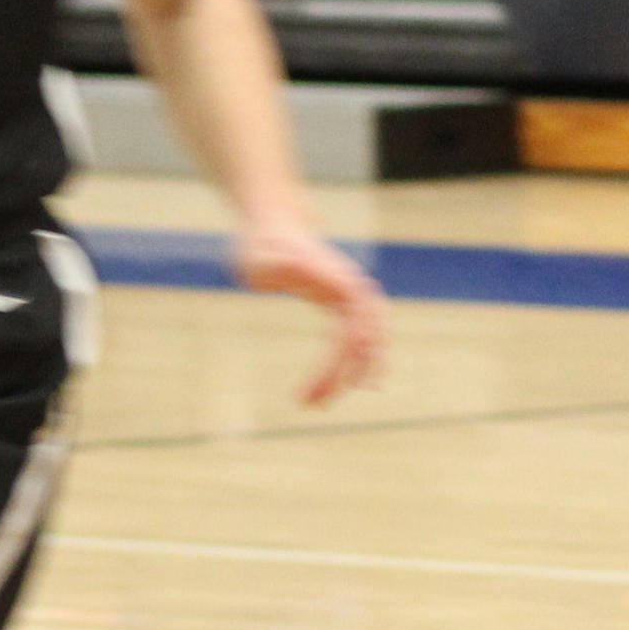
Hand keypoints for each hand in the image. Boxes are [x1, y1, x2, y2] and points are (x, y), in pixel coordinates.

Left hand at [230, 225, 389, 406]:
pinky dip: (357, 361)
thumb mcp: (262, 257)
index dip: (341, 362)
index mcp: (337, 281)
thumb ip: (276, 265)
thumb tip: (291, 268)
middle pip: (362, 340)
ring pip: (367, 341)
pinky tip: (348, 382)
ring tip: (322, 402)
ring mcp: (351, 295)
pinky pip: (358, 336)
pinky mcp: (343, 302)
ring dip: (351, 373)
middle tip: (311, 405)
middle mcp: (352, 288)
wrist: (276, 224)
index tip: (321, 389)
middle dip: (341, 375)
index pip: (351, 329)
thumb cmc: (263, 244)